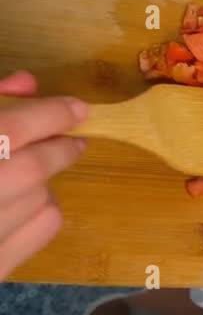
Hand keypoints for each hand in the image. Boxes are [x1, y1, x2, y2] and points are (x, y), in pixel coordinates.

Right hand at [0, 70, 87, 280]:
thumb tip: (27, 85)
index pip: (13, 127)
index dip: (51, 114)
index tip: (77, 108)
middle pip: (34, 168)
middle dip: (60, 148)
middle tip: (71, 140)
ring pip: (40, 198)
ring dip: (42, 181)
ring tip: (25, 173)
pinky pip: (42, 230)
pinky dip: (44, 210)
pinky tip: (24, 203)